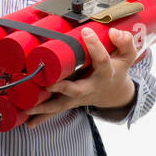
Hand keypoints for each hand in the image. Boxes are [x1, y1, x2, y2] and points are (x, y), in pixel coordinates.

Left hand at [24, 27, 138, 128]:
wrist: (114, 93)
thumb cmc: (117, 70)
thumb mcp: (127, 56)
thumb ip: (125, 43)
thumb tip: (113, 32)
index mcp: (105, 74)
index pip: (102, 60)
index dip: (95, 46)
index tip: (86, 32)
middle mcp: (90, 87)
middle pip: (77, 89)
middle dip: (63, 87)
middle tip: (49, 82)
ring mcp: (78, 97)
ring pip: (61, 104)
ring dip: (44, 108)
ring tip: (28, 108)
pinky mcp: (69, 102)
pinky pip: (55, 111)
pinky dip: (42, 118)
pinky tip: (28, 124)